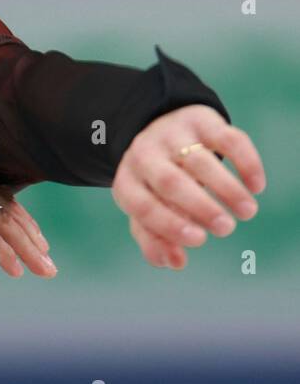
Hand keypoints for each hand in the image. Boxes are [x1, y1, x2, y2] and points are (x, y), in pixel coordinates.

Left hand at [111, 104, 265, 268]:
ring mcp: (173, 134)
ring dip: (227, 189)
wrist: (160, 128)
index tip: (199, 240)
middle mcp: (145, 154)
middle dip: (199, 207)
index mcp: (128, 180)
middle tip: (225, 228)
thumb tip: (174, 263)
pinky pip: (227, 138)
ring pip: (201, 161)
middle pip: (169, 182)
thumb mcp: (148, 208)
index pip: (141, 205)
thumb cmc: (156, 183)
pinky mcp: (202, 119)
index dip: (168, 225)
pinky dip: (245, 162)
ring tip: (246, 211)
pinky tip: (256, 186)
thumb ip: (156, 239)